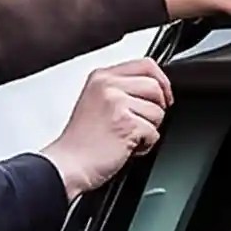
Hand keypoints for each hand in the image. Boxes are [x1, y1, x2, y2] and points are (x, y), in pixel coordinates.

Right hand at [39, 58, 172, 200]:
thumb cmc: (81, 141)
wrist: (66, 166)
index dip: (161, 81)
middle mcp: (108, 86)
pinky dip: (145, 145)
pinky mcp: (126, 124)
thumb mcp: (97, 101)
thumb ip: (122, 88)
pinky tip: (125, 148)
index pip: (146, 65)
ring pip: (158, 111)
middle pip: (156, 87)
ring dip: (149, 130)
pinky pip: (154, 133)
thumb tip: (156, 86)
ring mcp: (117, 103)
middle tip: (140, 124)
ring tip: (126, 137)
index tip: (163, 96)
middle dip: (156, 109)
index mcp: (101, 77)